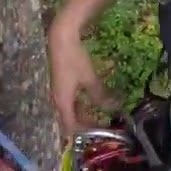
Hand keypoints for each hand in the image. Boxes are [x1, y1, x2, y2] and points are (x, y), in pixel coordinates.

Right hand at [47, 18, 117, 134]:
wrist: (60, 38)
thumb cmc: (74, 59)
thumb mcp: (89, 78)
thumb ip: (100, 94)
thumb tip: (113, 108)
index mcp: (63, 101)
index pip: (71, 126)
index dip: (85, 131)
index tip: (101, 131)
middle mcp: (57, 99)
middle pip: (69, 119)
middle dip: (85, 123)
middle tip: (102, 123)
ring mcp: (57, 90)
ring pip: (69, 109)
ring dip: (83, 113)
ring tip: (99, 112)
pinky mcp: (60, 83)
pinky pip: (69, 100)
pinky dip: (80, 103)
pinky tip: (90, 97)